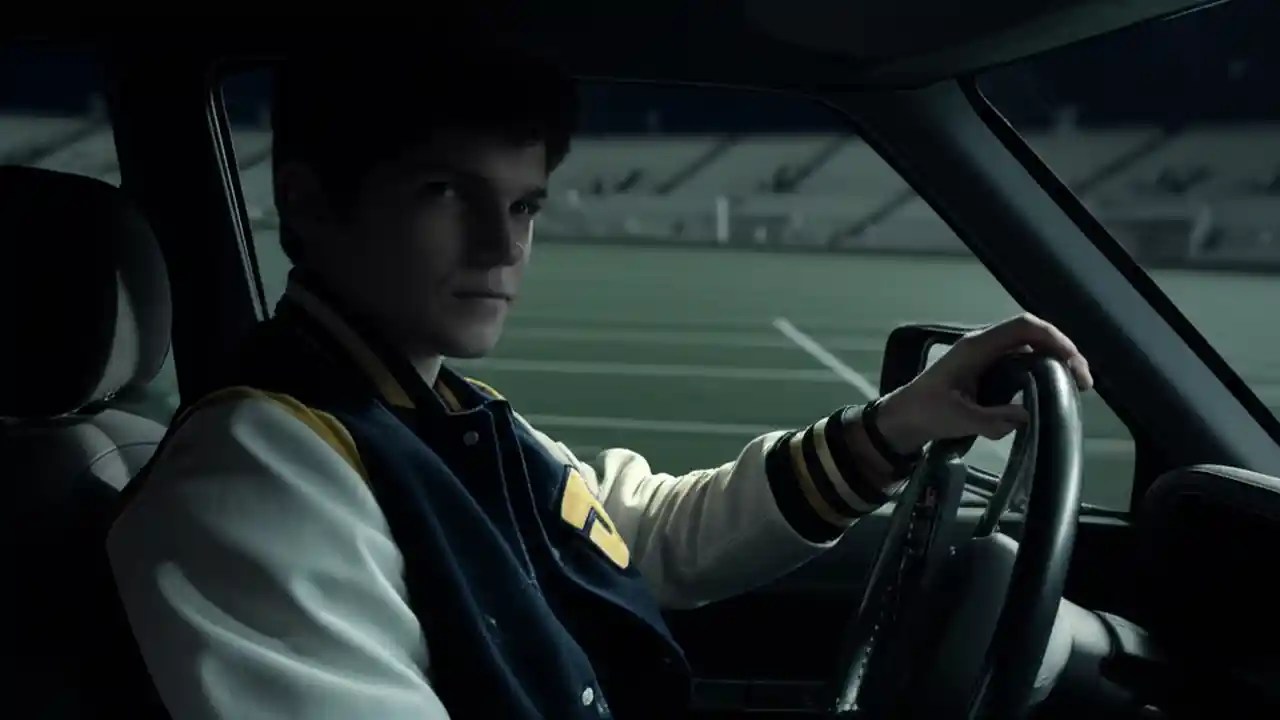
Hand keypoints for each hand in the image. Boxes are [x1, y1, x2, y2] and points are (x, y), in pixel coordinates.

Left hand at [873, 313, 1092, 453]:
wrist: (903, 418)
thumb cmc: (924, 413)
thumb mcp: (956, 419)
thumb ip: (990, 420)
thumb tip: (1026, 418)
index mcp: (975, 347)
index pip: (1022, 327)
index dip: (1053, 339)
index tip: (1074, 363)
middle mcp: (983, 345)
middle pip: (1032, 333)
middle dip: (1062, 351)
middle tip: (1083, 381)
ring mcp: (986, 355)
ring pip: (1029, 346)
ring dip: (1054, 360)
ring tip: (1075, 385)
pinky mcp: (988, 369)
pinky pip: (1021, 360)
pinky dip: (1042, 369)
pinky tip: (1054, 389)